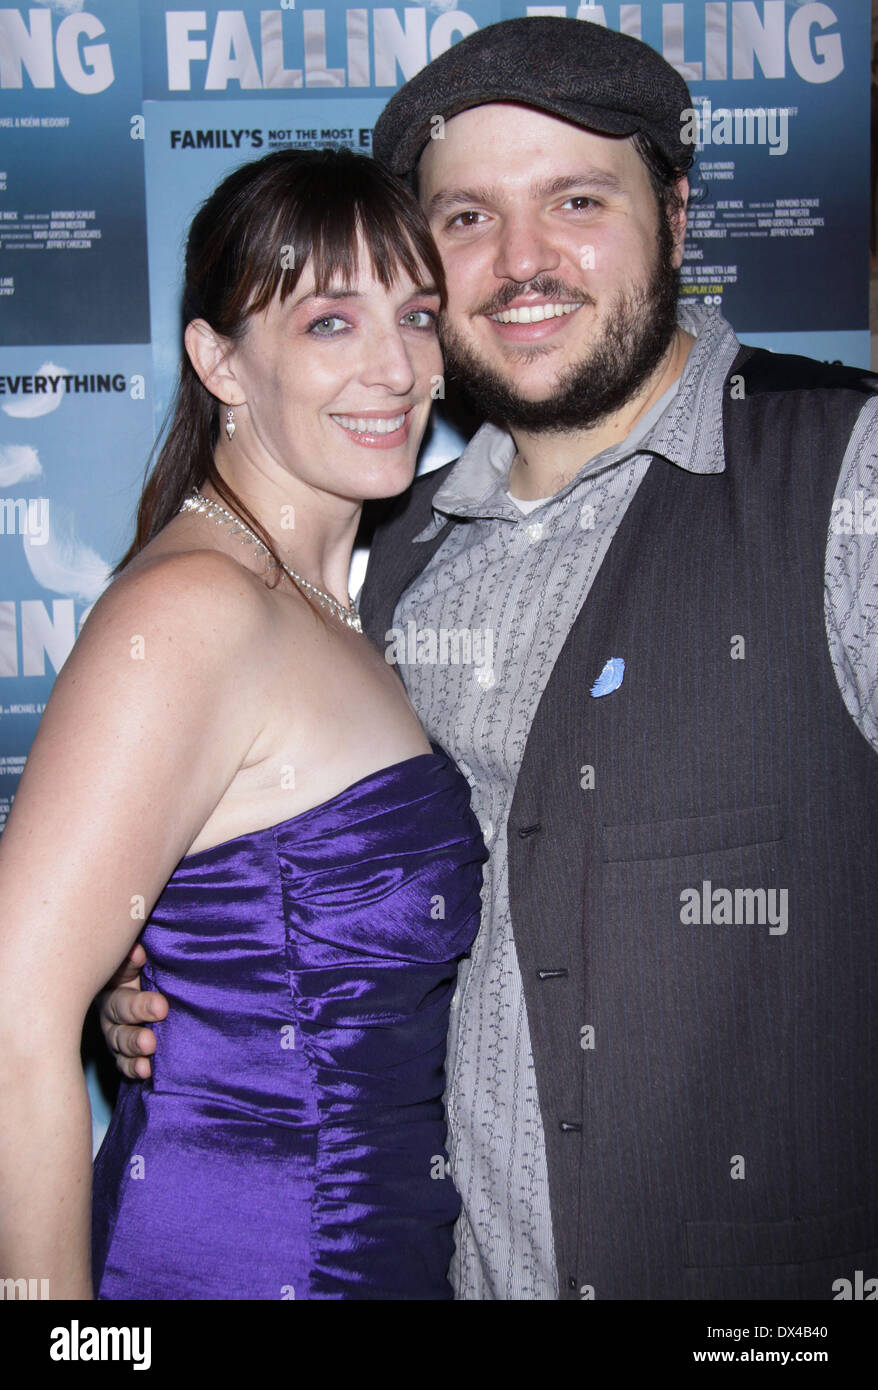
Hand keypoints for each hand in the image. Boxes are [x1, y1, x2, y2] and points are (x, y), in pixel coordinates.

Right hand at [99, 942, 167, 1079]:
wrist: (164, 1006)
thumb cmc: (156, 974)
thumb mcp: (147, 961)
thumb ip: (139, 955)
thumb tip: (137, 949)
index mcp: (118, 976)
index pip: (119, 968)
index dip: (128, 962)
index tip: (141, 955)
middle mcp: (112, 1003)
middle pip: (118, 1006)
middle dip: (138, 1008)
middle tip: (161, 1008)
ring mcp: (115, 1030)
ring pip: (118, 1038)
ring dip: (133, 1042)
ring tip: (150, 1045)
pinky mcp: (123, 1053)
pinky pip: (124, 1063)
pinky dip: (133, 1067)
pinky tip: (145, 1070)